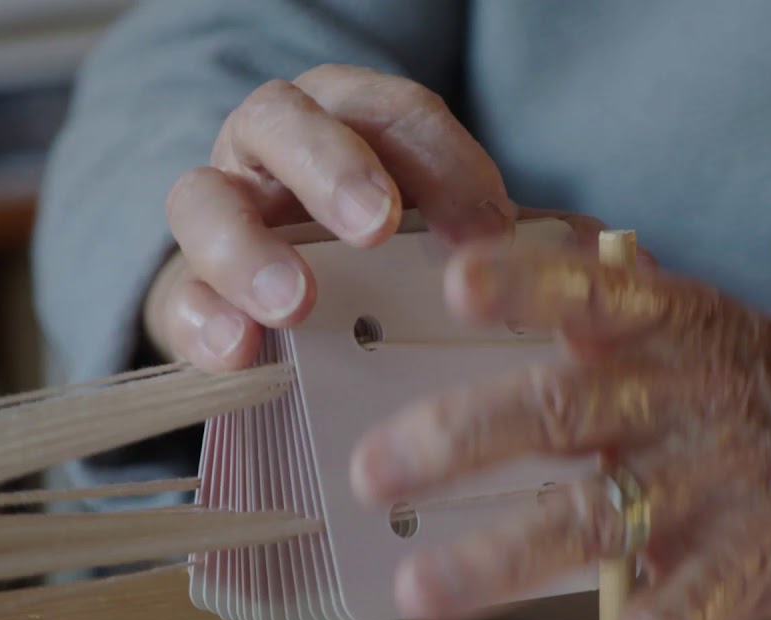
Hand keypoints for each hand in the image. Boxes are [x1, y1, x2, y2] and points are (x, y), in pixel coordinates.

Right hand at [146, 64, 531, 370]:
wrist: (291, 307)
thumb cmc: (384, 259)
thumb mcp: (443, 232)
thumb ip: (499, 234)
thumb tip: (595, 248)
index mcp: (351, 122)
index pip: (395, 114)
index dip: (442, 162)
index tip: (489, 229)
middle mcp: (275, 151)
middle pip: (285, 123)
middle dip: (333, 168)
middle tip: (377, 227)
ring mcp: (222, 215)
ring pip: (204, 198)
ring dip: (249, 248)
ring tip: (296, 303)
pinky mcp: (185, 289)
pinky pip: (175, 294)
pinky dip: (202, 321)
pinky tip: (238, 353)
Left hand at [346, 243, 770, 619]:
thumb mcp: (704, 324)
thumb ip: (610, 323)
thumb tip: (500, 293)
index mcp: (668, 327)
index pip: (588, 292)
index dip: (524, 284)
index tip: (456, 279)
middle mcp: (682, 399)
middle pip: (563, 409)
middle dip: (464, 436)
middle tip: (376, 467)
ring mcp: (715, 484)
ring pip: (596, 519)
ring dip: (501, 558)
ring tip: (423, 591)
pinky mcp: (752, 563)